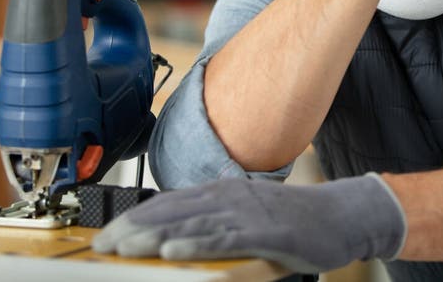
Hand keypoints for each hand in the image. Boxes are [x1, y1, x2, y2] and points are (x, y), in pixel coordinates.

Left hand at [91, 173, 405, 272]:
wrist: (342, 216)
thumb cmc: (294, 221)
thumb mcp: (249, 215)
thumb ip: (216, 220)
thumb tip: (180, 234)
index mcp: (222, 191)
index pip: (167, 203)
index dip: (134, 218)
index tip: (106, 235)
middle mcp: (229, 196)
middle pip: (171, 211)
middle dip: (132, 228)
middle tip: (100, 245)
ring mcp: (247, 213)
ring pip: (190, 225)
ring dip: (153, 237)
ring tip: (123, 248)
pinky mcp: (266, 232)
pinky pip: (224, 240)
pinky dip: (196, 245)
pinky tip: (173, 252)